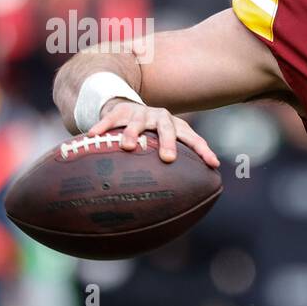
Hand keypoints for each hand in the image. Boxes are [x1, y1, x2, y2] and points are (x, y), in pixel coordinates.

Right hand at [88, 100, 219, 167]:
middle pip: (168, 129)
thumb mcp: (167, 142)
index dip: (204, 151)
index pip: (193, 139)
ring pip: (137, 123)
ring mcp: (140, 113)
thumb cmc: (153, 135)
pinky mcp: (120, 111)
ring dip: (133, 134)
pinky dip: (102, 126)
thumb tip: (191, 198)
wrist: (129, 107)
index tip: (213, 164)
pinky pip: (110, 118)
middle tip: (168, 159)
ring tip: (127, 147)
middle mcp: (161, 118)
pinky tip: (93, 135)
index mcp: (176, 127)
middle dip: (169, 143)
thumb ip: (177, 162)